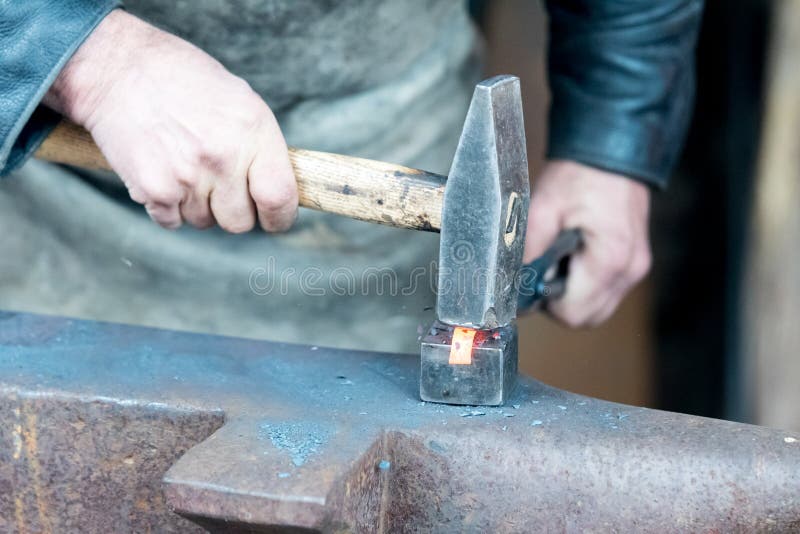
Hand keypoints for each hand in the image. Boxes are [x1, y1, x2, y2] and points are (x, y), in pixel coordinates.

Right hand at [43, 9, 296, 232]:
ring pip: (204, 222)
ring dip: (196, 204)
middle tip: (217, 183)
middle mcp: (224, 158)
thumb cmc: (182, 80)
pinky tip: (162, 171)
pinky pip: (171, 222)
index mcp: (253, 132)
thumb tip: (279, 190)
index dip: (279, 217)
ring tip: (183, 164)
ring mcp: (188, 177)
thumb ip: (261, 146)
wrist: (117, 67)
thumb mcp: (239, 99)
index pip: (280, 198)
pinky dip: (167, 206)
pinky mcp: (154, 190)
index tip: (273, 218)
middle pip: (240, 222)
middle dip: (232, 210)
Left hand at [523, 160, 650, 326]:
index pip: (573, 314)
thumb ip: (527, 249)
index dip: (546, 303)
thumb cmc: (581, 175)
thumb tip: (510, 280)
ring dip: (574, 295)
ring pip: (598, 308)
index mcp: (609, 260)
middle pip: (587, 318)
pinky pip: (607, 291)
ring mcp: (635, 267)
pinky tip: (574, 256)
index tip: (534, 279)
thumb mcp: (543, 207)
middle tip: (545, 269)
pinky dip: (587, 284)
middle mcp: (629, 270)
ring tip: (560, 259)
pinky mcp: (634, 261)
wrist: (611, 151)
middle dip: (560, 302)